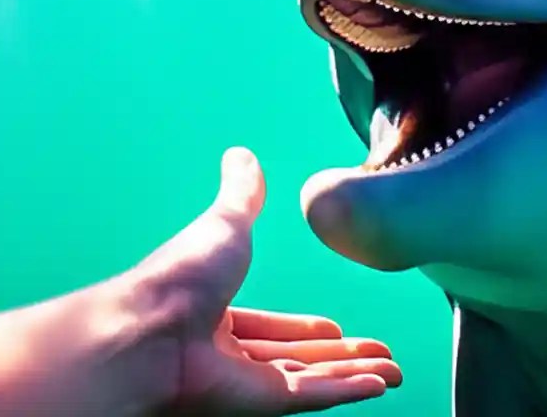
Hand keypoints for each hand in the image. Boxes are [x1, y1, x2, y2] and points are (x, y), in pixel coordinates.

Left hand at [0, 147, 401, 415]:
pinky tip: (378, 385)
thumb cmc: (178, 277)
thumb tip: (242, 155)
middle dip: (337, 355)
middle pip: (292, 356)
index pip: (262, 325)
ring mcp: (242, 381)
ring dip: (353, 374)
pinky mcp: (258, 402)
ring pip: (308, 378)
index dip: (298, 327)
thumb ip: (240, 195)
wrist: (154, 330)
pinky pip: (310, 396)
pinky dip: (346, 391)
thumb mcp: (222, 224)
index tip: (330, 327)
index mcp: (211, 310)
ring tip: (392, 371)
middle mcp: (224, 351)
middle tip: (374, 351)